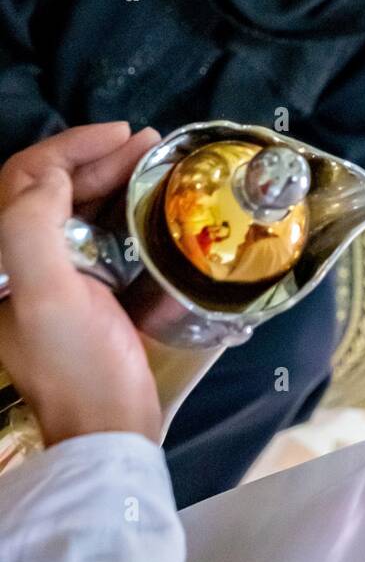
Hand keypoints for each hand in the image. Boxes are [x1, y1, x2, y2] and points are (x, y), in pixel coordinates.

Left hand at [0, 123, 162, 445]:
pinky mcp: (79, 288)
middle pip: (47, 187)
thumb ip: (33, 228)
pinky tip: (146, 196)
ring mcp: (48, 276)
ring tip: (152, 156)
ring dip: (108, 175)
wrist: (109, 427)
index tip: (117, 134)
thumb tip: (55, 176)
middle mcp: (15, 264)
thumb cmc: (79, 365)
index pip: (21, 179)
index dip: (66, 148)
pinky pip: (93, 230)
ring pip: (72, 205)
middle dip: (93, 156)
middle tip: (145, 140)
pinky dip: (118, 205)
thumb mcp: (47, 295)